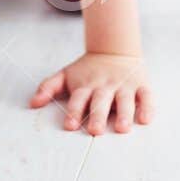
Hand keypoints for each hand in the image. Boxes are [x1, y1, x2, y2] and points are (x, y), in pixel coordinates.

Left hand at [30, 52, 153, 135]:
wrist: (114, 49)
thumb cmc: (87, 70)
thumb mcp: (66, 74)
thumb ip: (48, 87)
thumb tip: (33, 103)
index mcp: (86, 85)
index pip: (79, 99)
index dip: (74, 111)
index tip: (70, 125)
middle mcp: (105, 85)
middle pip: (101, 101)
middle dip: (98, 116)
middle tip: (95, 131)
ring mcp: (124, 85)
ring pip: (125, 100)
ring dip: (124, 114)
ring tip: (122, 128)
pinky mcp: (140, 85)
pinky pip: (146, 96)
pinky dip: (147, 107)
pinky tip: (145, 119)